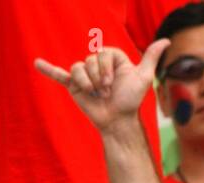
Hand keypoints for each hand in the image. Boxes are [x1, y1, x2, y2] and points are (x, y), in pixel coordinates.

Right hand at [35, 39, 169, 130]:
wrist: (117, 121)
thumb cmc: (131, 100)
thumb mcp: (143, 77)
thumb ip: (151, 58)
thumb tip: (166, 41)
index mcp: (111, 58)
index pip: (102, 53)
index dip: (107, 68)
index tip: (114, 82)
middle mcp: (97, 64)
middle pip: (89, 60)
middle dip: (99, 78)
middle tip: (107, 91)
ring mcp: (84, 74)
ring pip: (78, 69)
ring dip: (88, 84)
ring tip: (97, 94)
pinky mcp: (74, 85)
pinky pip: (59, 75)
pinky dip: (49, 70)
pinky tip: (37, 63)